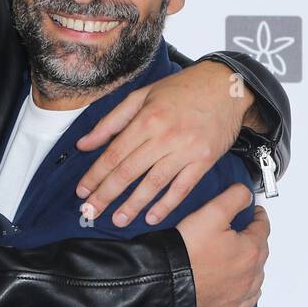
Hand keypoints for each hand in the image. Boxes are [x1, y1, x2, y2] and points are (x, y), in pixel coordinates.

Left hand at [75, 59, 253, 224]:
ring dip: (133, 205)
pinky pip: (182, 187)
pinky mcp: (204, 160)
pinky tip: (152, 217)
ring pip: (153, 183)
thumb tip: (84, 144)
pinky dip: (167, 204)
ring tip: (118, 220)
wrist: (225, 86)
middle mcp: (164, 136)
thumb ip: (111, 121)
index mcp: (146, 119)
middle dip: (107, 195)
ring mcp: (185, 150)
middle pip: (129, 172)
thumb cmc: (182, 89)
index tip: (82, 191)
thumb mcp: (141, 95)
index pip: (113, 154)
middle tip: (91, 212)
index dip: (95, 176)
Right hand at [177, 184, 269, 306]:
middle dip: (254, 238)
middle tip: (241, 230)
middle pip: (260, 250)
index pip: (262, 226)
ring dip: (251, 263)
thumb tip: (246, 194)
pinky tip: (239, 283)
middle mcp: (251, 273)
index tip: (253, 212)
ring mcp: (241, 293)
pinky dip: (247, 288)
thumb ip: (234, 198)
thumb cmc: (187, 253)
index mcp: (251, 250)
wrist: (168, 284)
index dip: (257, 215)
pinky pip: (248, 297)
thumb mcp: (210, 213)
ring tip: (237, 254)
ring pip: (256, 274)